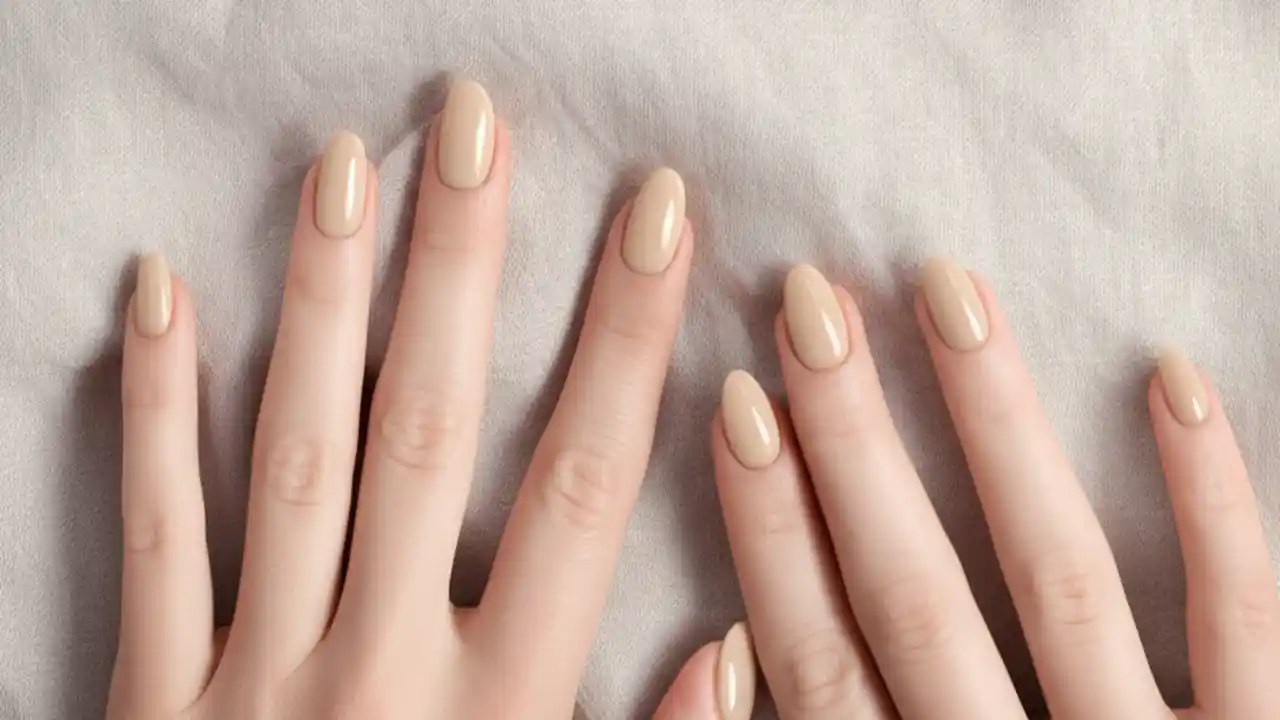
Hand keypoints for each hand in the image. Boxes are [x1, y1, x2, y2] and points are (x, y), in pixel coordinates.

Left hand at [108, 80, 697, 718]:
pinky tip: (156, 292)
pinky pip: (153, 531)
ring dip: (323, 298)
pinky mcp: (154, 694)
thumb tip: (736, 640)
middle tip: (474, 124)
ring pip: (295, 450)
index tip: (657, 221)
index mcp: (501, 709)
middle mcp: (380, 666)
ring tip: (345, 165)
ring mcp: (257, 671)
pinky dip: (152, 408)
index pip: (580, 488)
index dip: (627, 343)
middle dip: (460, 265)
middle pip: (427, 429)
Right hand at [711, 262, 1278, 717]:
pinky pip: (1249, 619)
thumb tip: (724, 651)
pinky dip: (1215, 502)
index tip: (734, 399)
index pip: (817, 654)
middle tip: (812, 300)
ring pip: (1058, 577)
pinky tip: (1174, 378)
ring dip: (998, 429)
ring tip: (950, 294)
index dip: (769, 524)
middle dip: (852, 443)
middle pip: (913, 593)